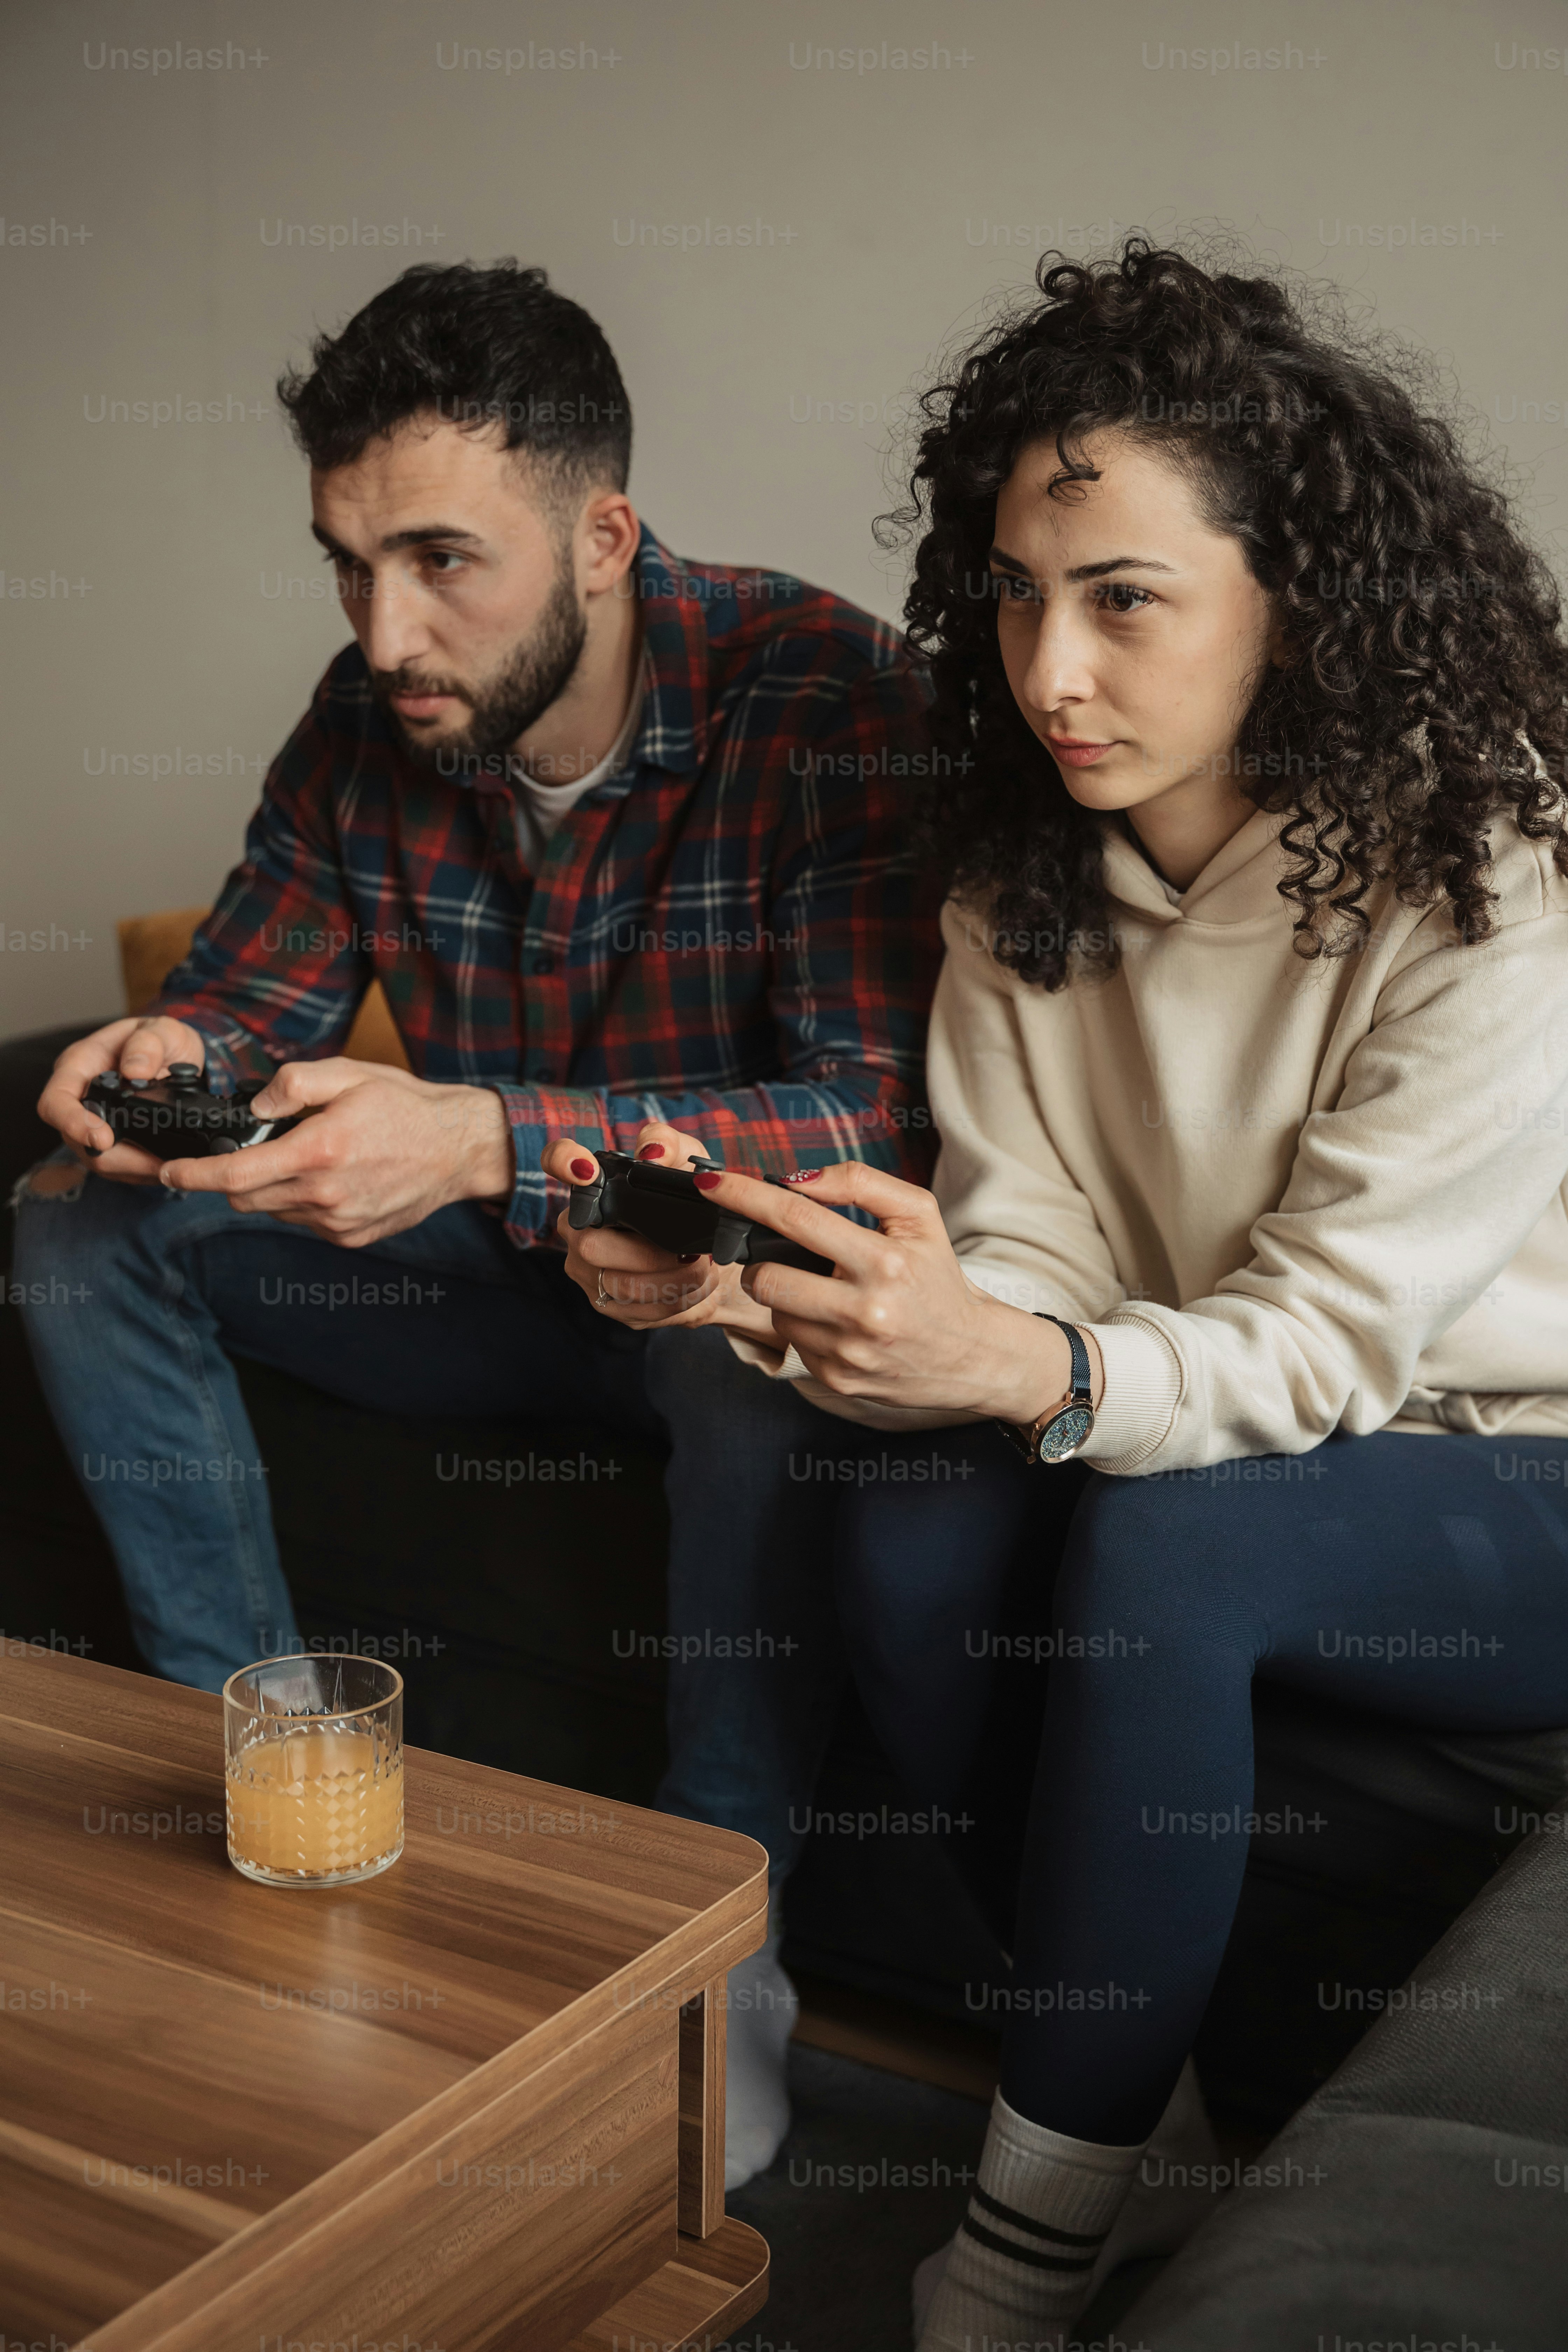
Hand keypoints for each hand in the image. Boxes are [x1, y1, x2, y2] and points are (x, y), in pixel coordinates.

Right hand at [38, 1013, 210, 1184]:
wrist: (175, 1054)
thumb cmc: (160, 1038)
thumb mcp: (162, 1030)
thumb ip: (149, 1043)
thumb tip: (136, 1072)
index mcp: (79, 1066)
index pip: (57, 1100)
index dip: (73, 1123)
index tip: (103, 1140)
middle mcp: (80, 1097)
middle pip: (77, 1140)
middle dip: (115, 1158)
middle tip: (153, 1163)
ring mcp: (94, 1122)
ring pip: (99, 1159)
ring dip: (131, 1170)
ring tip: (166, 1167)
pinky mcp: (113, 1140)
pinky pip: (118, 1165)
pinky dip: (140, 1171)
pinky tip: (162, 1167)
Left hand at [155, 1059, 514, 1247]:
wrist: (459, 1150)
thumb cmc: (405, 1107)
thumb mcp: (349, 1074)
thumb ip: (293, 1083)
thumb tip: (254, 1104)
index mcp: (319, 1152)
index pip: (235, 1175)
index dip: (193, 1176)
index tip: (168, 1173)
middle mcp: (326, 1195)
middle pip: (246, 1198)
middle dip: (233, 1177)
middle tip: (250, 1151)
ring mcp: (339, 1222)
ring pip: (275, 1211)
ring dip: (272, 1189)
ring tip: (304, 1159)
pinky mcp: (351, 1237)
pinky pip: (305, 1223)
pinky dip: (302, 1202)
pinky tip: (330, 1178)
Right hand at [544, 1121, 778, 1339]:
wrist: (709, 1255)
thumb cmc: (689, 1201)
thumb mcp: (688, 1162)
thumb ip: (670, 1144)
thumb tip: (651, 1153)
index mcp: (592, 1187)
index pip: (558, 1160)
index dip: (564, 1162)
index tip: (587, 1170)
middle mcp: (577, 1230)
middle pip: (592, 1247)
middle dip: (652, 1255)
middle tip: (692, 1252)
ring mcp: (588, 1273)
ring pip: (622, 1286)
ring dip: (675, 1280)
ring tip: (703, 1268)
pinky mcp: (610, 1306)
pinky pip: (642, 1310)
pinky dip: (680, 1299)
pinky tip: (698, 1286)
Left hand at [693, 1159, 1100, 1421]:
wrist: (971, 1354)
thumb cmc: (937, 1276)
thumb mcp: (918, 1214)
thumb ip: (859, 1182)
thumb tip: (795, 1179)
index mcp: (884, 1261)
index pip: (796, 1218)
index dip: (745, 1197)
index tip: (710, 1183)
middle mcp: (865, 1311)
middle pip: (767, 1276)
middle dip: (759, 1260)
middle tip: (782, 1256)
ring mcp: (848, 1352)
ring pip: (775, 1311)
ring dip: (785, 1295)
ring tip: (825, 1292)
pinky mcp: (837, 1381)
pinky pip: (792, 1342)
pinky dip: (804, 1326)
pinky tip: (837, 1323)